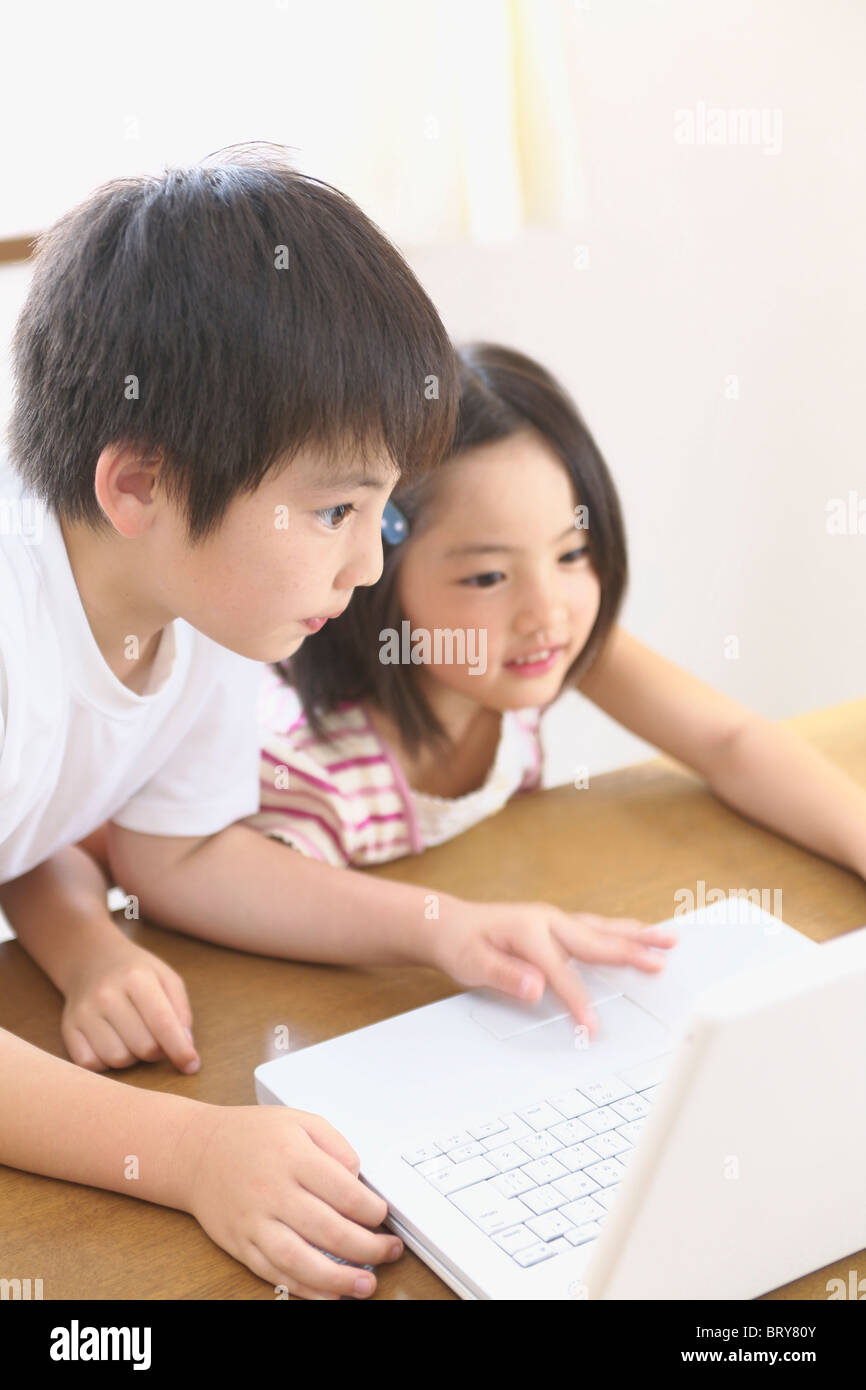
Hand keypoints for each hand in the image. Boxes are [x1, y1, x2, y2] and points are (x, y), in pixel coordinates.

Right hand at [60, 934, 199, 1073]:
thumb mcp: (166, 978)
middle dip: (157, 1050)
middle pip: (144, 1047)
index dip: (180, 1050)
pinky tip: (111, 1042)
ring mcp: (84, 1012)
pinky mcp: (68, 1028)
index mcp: (137, 978)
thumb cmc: (137, 973)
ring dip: (132, 1057)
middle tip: (155, 1036)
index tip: (191, 1066)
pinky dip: (106, 1062)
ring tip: (132, 1036)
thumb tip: (186, 1046)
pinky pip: (91, 1065)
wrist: (92, 959)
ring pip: (118, 1060)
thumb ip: (181, 1010)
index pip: (163, 1024)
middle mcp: (107, 994)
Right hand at [182, 1104, 403, 1298]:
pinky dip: (303, 1289)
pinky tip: (329, 1295)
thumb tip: (359, 1179)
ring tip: (366, 1286)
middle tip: (390, 1252)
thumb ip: (335, 1144)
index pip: (343, 1190)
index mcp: (292, 1156)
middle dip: (367, 1248)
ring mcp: (254, 1222)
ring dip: (338, 1280)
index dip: (371, 1209)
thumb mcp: (299, 1120)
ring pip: (299, 1260)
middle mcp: (273, 1191)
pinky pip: (274, 1274)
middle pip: (327, 1229)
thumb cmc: (251, 1135)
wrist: (197, 1152)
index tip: (383, 1215)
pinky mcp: (241, 1244)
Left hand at [431, 898, 678, 1038]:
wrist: (448, 925)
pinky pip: (596, 928)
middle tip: (663, 962)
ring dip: (637, 935)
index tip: (592, 1030)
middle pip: (597, 940)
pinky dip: (622, 932)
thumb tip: (537, 988)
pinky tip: (638, 936)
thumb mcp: (472, 964)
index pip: (562, 974)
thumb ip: (506, 976)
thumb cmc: (460, 945)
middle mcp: (548, 920)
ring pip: (603, 929)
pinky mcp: (557, 925)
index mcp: (530, 931)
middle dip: (632, 953)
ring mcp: (554, 920)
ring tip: (669, 939)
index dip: (579, 1003)